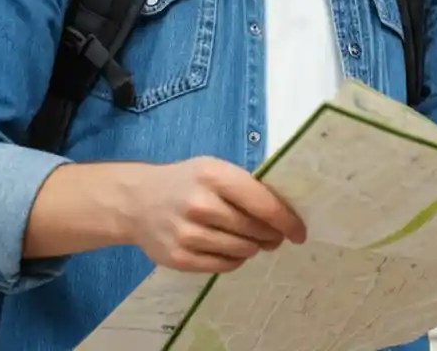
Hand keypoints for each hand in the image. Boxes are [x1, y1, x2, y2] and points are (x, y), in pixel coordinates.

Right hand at [123, 156, 306, 273]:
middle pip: (254, 230)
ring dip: (254, 248)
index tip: (299, 232)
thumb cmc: (186, 182)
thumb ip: (245, 187)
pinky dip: (235, 260)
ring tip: (251, 241)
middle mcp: (200, 205)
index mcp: (214, 177)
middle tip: (274, 236)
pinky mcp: (178, 258)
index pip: (263, 204)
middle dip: (271, 236)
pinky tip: (231, 250)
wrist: (137, 201)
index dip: (287, 221)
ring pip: (242, 251)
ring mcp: (187, 234)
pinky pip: (223, 266)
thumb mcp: (214, 170)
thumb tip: (283, 214)